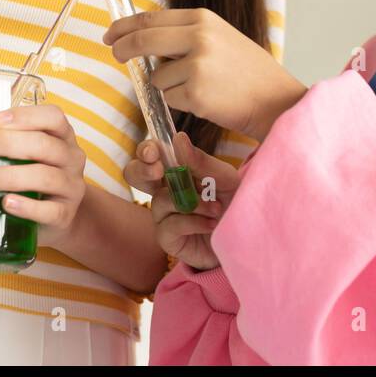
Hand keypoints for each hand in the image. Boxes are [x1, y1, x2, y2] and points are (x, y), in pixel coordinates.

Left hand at [0, 104, 85, 248]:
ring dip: (12, 175)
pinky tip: (7, 204)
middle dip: (8, 143)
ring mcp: (71, 188)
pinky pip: (50, 210)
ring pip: (47, 176)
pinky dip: (27, 207)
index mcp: (60, 136)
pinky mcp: (64, 215)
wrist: (57, 217)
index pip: (53, 117)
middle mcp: (71, 158)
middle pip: (45, 145)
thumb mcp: (16, 156)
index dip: (27, 115)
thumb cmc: (30, 178)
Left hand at [103, 8, 307, 141]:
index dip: (125, 26)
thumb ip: (184, 35)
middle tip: (116, 54)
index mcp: (203, 19)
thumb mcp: (219, 37)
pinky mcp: (196, 93)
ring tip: (200, 87)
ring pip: (156, 77)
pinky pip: (169, 98)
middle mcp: (199, 37)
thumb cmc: (247, 71)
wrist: (275, 99)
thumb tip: (142, 41)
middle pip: (143, 40)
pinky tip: (206, 100)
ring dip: (167, 86)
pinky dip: (181, 103)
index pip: (151, 18)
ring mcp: (197, 65)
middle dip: (123, 49)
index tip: (111, 34)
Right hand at [124, 133, 241, 270]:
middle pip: (133, 174)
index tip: (154, 152)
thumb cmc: (230, 203)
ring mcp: (162, 215)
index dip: (146, 150)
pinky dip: (195, 222)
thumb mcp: (224, 178)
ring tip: (216, 208)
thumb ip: (201, 161)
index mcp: (175, 171)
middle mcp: (163, 191)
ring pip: (160, 200)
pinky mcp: (166, 238)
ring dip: (192, 202)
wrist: (242, 237)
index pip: (150, 154)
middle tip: (158, 170)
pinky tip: (211, 224)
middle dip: (142, 169)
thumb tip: (178, 138)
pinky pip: (171, 225)